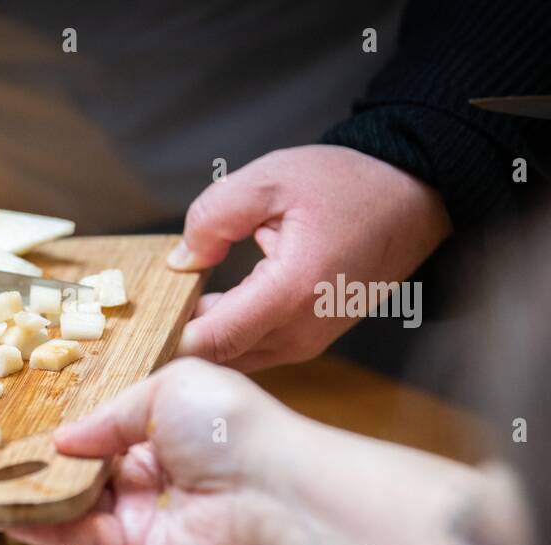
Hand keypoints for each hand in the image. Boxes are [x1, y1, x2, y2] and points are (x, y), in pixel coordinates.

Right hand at [8, 358, 293, 544]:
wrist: (268, 491)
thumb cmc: (231, 425)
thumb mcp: (168, 387)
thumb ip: (110, 413)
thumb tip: (66, 438)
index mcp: (168, 428)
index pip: (108, 429)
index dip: (72, 429)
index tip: (28, 425)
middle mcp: (156, 473)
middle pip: (89, 470)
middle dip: (48, 464)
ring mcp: (145, 514)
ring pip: (79, 506)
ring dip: (39, 496)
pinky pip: (82, 539)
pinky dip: (45, 530)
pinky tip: (9, 515)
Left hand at [167, 145, 451, 370]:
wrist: (413, 196)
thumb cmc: (347, 184)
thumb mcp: (270, 180)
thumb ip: (214, 216)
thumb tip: (180, 261)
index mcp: (290, 293)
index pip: (212, 341)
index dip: (168, 340)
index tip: (138, 325)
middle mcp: (301, 330)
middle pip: (218, 358)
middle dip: (177, 341)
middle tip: (143, 314)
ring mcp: (308, 341)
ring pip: (235, 358)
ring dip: (202, 339)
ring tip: (172, 306)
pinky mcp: (311, 340)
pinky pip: (255, 349)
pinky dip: (227, 335)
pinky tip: (208, 305)